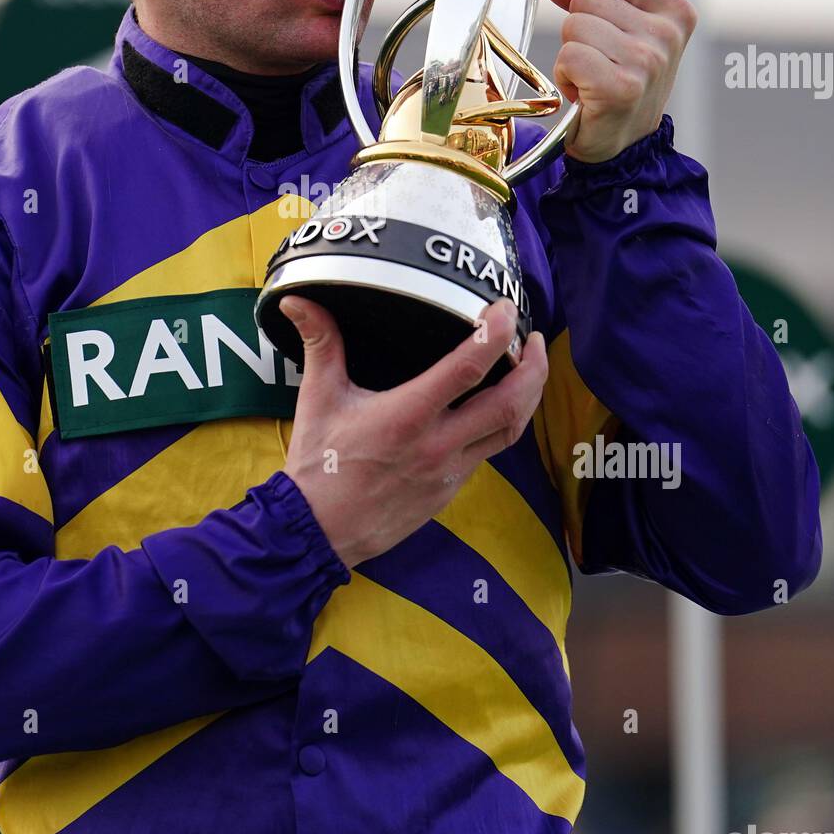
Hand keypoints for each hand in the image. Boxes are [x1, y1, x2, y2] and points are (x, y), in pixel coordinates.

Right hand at [280, 295, 547, 568]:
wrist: (319, 531)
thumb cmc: (318, 464)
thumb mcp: (317, 398)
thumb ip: (320, 343)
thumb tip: (297, 302)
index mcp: (408, 415)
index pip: (468, 368)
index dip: (495, 334)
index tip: (504, 310)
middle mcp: (438, 443)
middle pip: (509, 403)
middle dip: (534, 367)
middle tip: (535, 338)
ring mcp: (449, 470)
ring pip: (509, 431)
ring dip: (527, 397)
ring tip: (529, 369)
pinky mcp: (451, 489)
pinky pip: (488, 453)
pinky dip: (502, 425)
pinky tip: (495, 407)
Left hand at [547, 0, 697, 163]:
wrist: (623, 148)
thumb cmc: (622, 86)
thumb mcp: (624, 32)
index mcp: (675, 12)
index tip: (604, 27)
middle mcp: (666, 34)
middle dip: (580, 29)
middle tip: (599, 61)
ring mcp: (646, 61)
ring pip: (574, 26)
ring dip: (572, 54)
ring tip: (593, 77)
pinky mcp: (620, 87)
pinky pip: (568, 56)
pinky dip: (565, 75)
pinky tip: (584, 93)